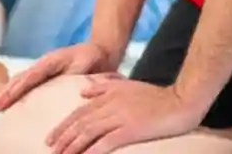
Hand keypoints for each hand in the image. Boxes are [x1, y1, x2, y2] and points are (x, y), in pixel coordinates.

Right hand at [0, 42, 119, 110]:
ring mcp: (44, 70)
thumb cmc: (93, 58)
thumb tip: (64, 86)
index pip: (29, 77)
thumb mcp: (85, 64)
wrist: (101, 51)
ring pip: (22, 80)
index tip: (2, 100)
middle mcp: (43, 65)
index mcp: (50, 62)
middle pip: (21, 78)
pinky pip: (29, 83)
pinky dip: (18, 91)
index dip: (15, 90)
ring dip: (9, 92)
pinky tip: (11, 101)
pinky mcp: (47, 76)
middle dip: (7, 92)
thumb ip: (74, 74)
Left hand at [47, 76, 203, 153]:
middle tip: (50, 150)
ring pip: (89, 132)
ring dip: (73, 146)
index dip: (63, 126)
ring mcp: (120, 117)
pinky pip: (106, 142)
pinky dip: (93, 151)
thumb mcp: (127, 85)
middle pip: (80, 123)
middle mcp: (110, 105)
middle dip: (63, 138)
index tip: (51, 138)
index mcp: (107, 95)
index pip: (79, 112)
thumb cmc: (155, 96)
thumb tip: (83, 91)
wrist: (181, 100)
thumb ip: (103, 87)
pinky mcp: (131, 129)